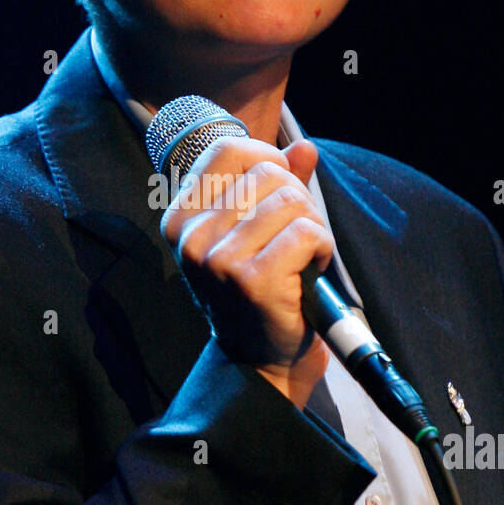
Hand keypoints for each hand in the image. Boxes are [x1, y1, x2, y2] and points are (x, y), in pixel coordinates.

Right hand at [160, 136, 332, 408]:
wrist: (261, 357)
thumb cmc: (260, 287)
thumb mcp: (258, 229)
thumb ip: (280, 183)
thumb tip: (305, 146)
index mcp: (181, 219)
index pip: (227, 151)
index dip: (266, 158)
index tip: (281, 188)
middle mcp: (192, 238)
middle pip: (267, 173)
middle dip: (297, 199)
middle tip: (293, 238)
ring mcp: (218, 260)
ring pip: (291, 200)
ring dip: (312, 226)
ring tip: (302, 257)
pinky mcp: (252, 280)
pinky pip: (306, 231)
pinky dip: (322, 248)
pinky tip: (310, 270)